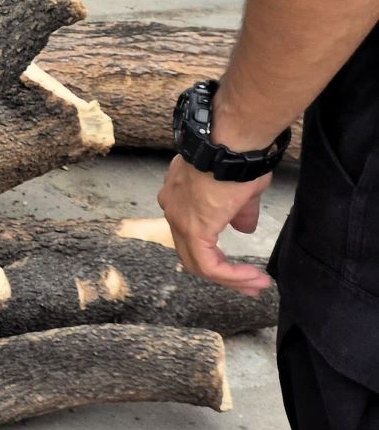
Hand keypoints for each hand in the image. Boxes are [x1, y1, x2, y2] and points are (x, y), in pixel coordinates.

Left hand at [157, 156, 275, 295]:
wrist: (231, 144)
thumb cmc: (237, 156)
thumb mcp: (241, 189)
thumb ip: (240, 212)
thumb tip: (244, 229)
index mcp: (179, 196)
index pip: (191, 233)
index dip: (216, 252)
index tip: (242, 263)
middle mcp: (173, 208)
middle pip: (192, 252)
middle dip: (223, 272)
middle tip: (250, 285)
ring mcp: (179, 219)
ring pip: (199, 262)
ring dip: (231, 278)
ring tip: (257, 285)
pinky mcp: (193, 230)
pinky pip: (209, 265)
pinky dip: (231, 276)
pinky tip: (254, 278)